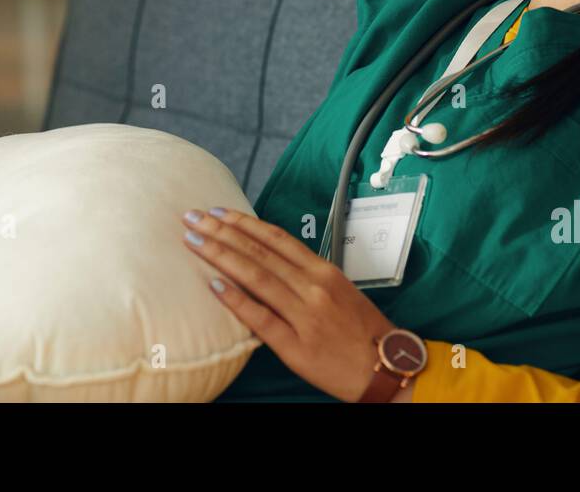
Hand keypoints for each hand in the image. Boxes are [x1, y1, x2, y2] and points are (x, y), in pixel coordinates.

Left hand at [180, 206, 398, 402]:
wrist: (386, 368)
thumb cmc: (363, 331)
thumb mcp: (340, 291)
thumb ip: (307, 276)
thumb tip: (270, 261)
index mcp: (323, 272)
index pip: (277, 239)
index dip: (245, 223)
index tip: (219, 211)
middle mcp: (313, 287)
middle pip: (260, 252)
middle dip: (222, 232)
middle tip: (193, 217)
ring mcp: (304, 315)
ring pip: (257, 277)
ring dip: (221, 255)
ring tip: (194, 241)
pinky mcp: (296, 346)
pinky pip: (261, 318)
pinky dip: (236, 299)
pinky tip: (213, 285)